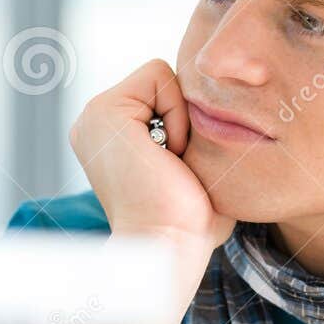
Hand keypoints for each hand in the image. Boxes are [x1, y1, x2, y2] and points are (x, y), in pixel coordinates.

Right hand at [69, 59, 235, 250]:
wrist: (172, 246)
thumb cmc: (191, 220)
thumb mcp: (196, 166)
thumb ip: (197, 133)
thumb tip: (229, 109)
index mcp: (113, 135)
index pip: (165, 92)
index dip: (188, 123)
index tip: (178, 167)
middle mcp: (96, 123)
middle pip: (166, 82)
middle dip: (185, 119)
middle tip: (175, 166)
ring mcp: (94, 115)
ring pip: (164, 77)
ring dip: (182, 120)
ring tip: (169, 162)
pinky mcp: (103, 111)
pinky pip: (160, 76)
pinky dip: (176, 115)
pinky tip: (165, 155)